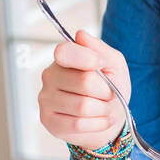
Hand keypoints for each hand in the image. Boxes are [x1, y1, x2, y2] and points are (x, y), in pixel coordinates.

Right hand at [38, 29, 131, 150]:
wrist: (108, 116)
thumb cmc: (110, 87)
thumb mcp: (113, 64)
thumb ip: (100, 49)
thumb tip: (80, 35)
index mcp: (64, 58)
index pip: (66, 52)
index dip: (89, 59)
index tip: (102, 65)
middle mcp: (50, 76)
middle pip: (84, 82)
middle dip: (106, 91)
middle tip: (109, 95)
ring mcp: (46, 99)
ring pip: (83, 106)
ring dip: (104, 110)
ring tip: (106, 109)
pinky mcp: (49, 121)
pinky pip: (77, 124)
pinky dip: (97, 124)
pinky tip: (101, 120)